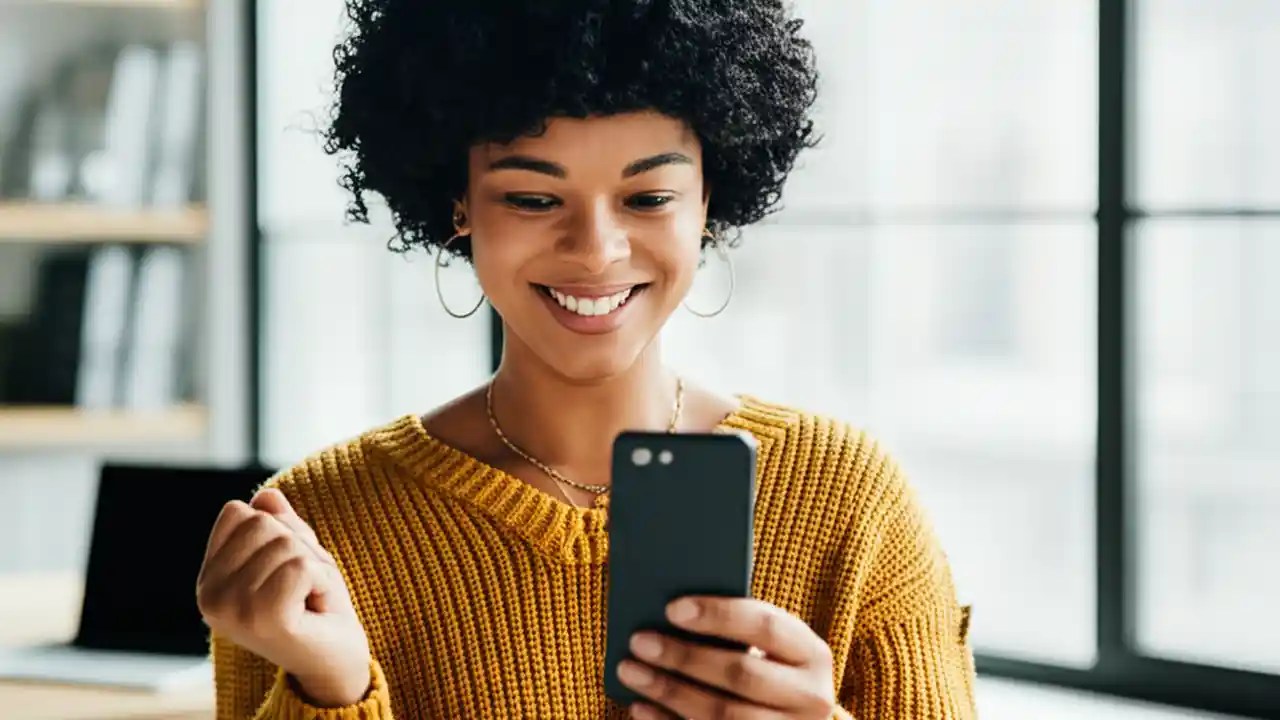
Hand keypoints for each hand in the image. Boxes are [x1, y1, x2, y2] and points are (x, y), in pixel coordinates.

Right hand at [196, 488, 371, 706]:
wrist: (336, 659)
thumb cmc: (315, 604)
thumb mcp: (296, 553)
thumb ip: (280, 524)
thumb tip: (266, 495)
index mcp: (209, 580)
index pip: (238, 513)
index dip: (276, 532)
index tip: (285, 571)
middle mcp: (210, 597)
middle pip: (262, 523)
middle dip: (298, 548)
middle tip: (302, 587)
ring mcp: (234, 610)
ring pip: (285, 544)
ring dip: (313, 568)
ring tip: (309, 599)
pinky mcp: (264, 619)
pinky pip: (301, 567)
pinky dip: (321, 581)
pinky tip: (315, 608)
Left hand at [617, 597, 835, 719]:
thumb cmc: (772, 668)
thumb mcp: (771, 646)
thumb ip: (738, 627)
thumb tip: (671, 610)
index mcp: (812, 653)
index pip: (765, 626)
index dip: (718, 615)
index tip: (671, 608)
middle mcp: (810, 697)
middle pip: (740, 674)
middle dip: (684, 656)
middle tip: (639, 641)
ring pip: (722, 714)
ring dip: (669, 691)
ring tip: (630, 671)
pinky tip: (640, 706)